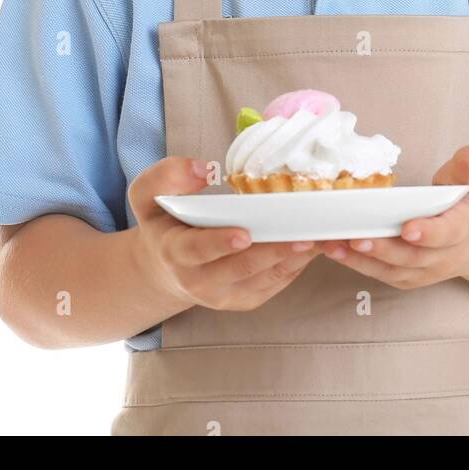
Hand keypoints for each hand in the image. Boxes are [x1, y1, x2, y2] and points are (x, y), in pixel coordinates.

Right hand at [127, 157, 318, 311]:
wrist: (166, 267)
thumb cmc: (164, 222)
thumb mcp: (148, 194)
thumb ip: (167, 176)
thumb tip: (205, 169)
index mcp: (175, 252)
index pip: (198, 250)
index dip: (221, 243)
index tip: (244, 233)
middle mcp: (200, 281)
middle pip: (241, 268)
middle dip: (273, 252)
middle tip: (304, 235)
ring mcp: (224, 295)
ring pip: (264, 279)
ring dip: (293, 259)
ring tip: (320, 237)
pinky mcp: (245, 300)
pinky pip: (275, 284)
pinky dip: (297, 266)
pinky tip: (313, 245)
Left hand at [320, 145, 468, 289]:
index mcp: (464, 228)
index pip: (447, 233)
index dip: (428, 232)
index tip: (409, 227)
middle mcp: (444, 255)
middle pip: (412, 256)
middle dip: (384, 248)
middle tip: (358, 237)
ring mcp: (425, 270)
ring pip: (393, 269)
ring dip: (362, 259)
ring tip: (334, 244)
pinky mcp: (408, 277)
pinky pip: (381, 274)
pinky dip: (357, 265)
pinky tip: (334, 249)